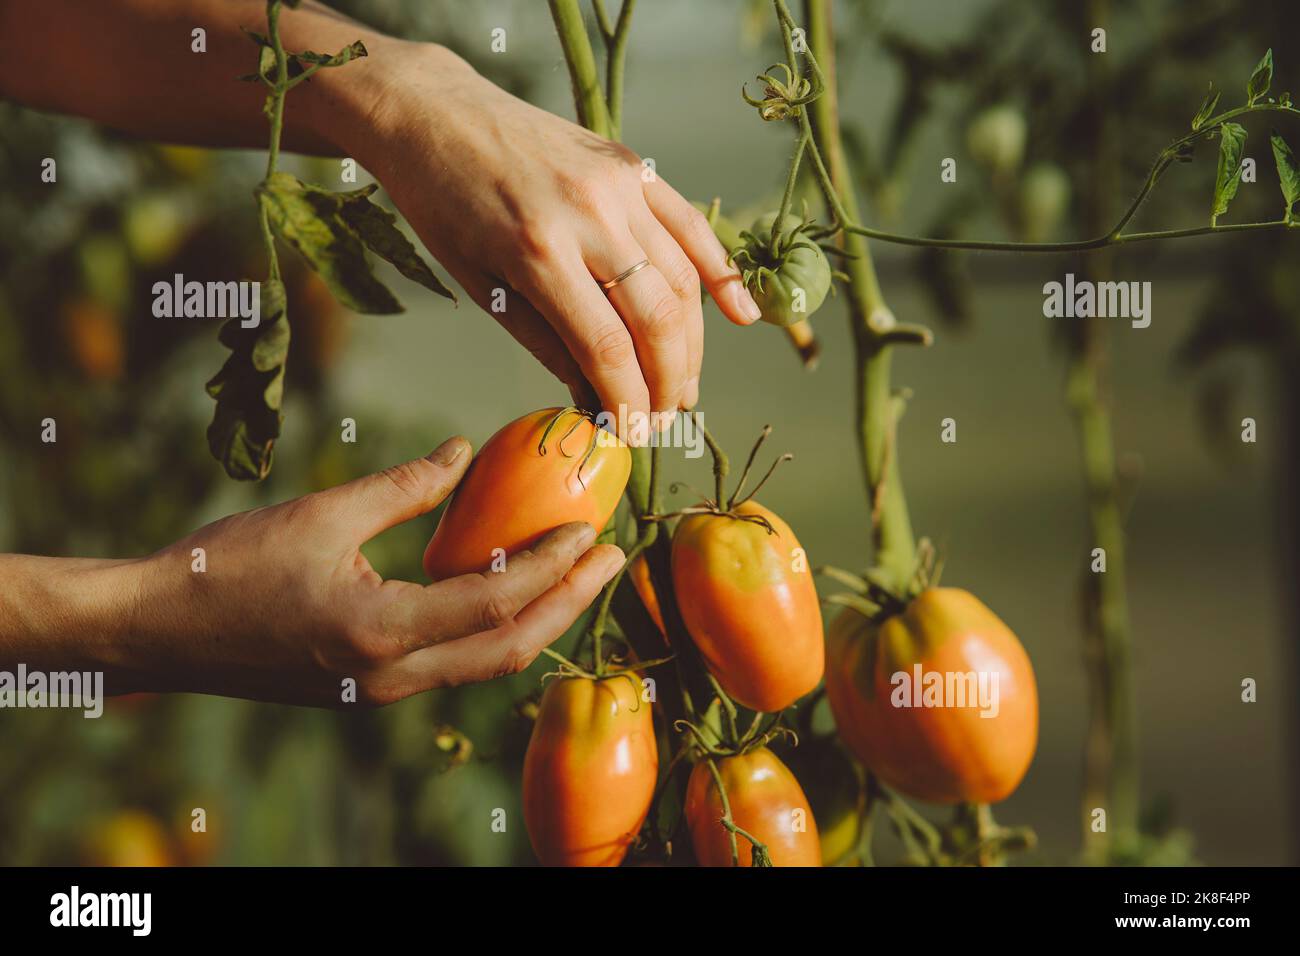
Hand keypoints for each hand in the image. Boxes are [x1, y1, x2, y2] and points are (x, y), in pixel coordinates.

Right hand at [7, 437, 623, 706]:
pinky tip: (512, 591)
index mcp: (381, 632)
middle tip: (614, 560)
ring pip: (486, 665)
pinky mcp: (369, 690)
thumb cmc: (227, 568)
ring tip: (577, 575)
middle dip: (570, 604)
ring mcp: (380, 692)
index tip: (591, 528)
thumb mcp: (323, 514)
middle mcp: (391, 677)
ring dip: (539, 620)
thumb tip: (467, 453)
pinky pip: (453, 665)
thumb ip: (406, 486)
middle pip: (510, 648)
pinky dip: (495, 630)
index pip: (494, 601)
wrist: (157, 632)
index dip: (551, 565)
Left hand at [347, 44, 761, 428]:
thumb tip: (597, 399)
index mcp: (538, 251)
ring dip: (690, 345)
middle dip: (667, 383)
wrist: (437, 114)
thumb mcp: (480, 285)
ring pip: (681, 281)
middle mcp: (590, 215)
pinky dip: (721, 274)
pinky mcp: (635, 166)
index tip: (635, 437)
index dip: (629, 402)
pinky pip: (691, 226)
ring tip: (682, 388)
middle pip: (656, 320)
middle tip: (664, 420)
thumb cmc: (444, 206)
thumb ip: (547, 342)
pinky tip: (742, 316)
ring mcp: (620, 185)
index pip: (607, 348)